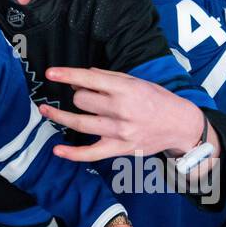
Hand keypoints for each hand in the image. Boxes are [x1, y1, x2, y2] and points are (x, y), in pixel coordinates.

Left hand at [38, 66, 210, 160]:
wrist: (179, 125)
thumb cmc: (156, 99)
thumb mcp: (135, 81)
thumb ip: (107, 78)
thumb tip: (81, 77)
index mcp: (125, 89)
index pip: (89, 80)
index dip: (67, 75)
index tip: (50, 73)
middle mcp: (122, 110)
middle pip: (82, 101)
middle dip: (76, 96)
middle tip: (78, 94)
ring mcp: (120, 131)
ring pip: (80, 123)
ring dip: (59, 117)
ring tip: (46, 111)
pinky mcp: (120, 149)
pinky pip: (91, 153)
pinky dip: (72, 153)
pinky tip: (57, 150)